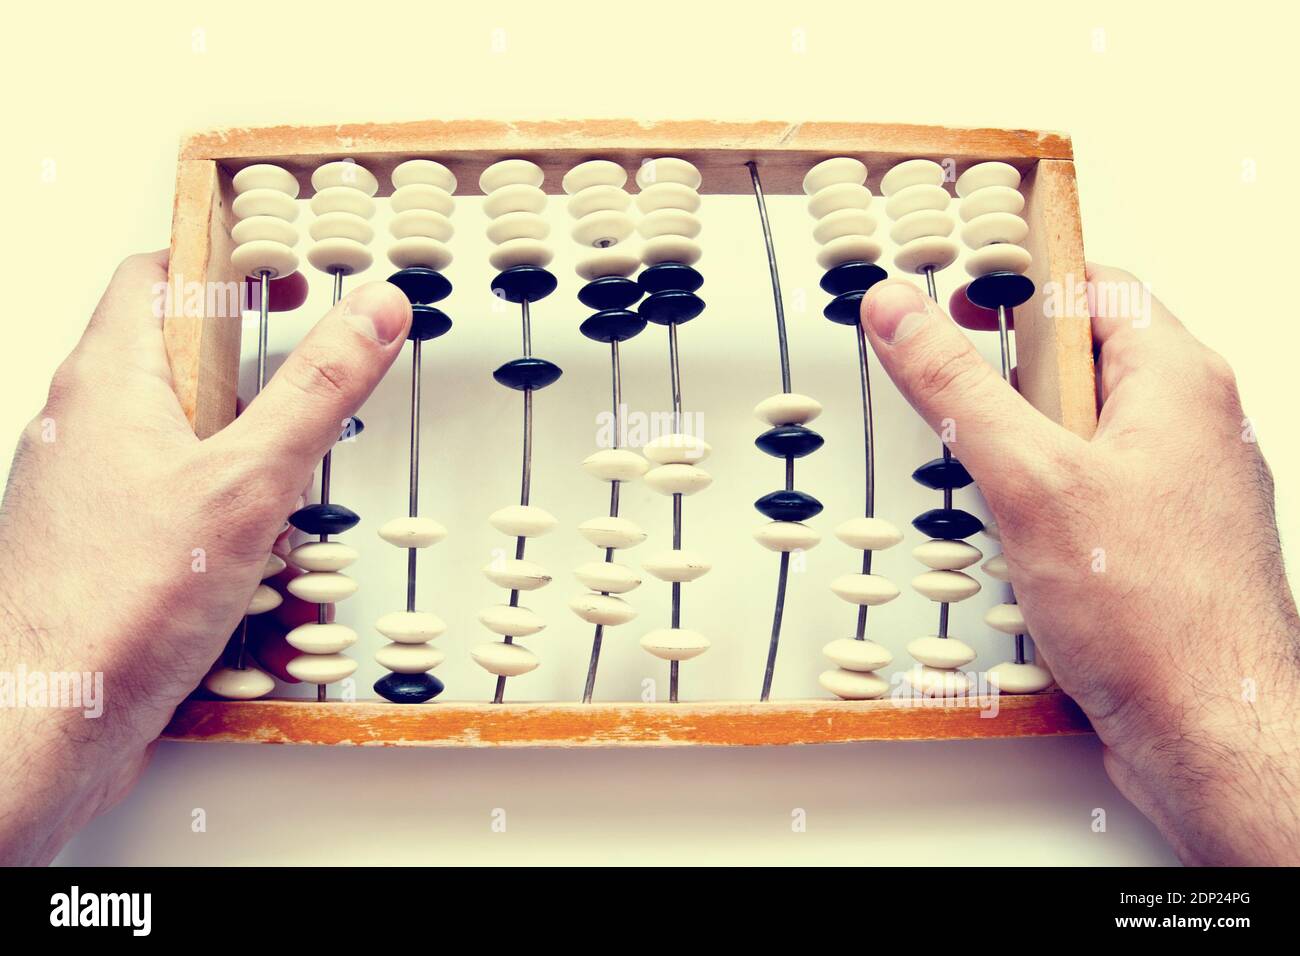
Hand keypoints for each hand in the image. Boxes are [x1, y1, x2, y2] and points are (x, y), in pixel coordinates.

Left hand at [0, 251, 410, 863]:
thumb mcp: (248, 480)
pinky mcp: (97, 545)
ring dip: (233, 435)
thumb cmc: (120, 601)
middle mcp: (82, 425)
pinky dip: (214, 494)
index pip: (155, 275)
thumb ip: (317, 390)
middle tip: (310, 371)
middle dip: (245, 359)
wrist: (45, 720)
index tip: (288, 276)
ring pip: (169, 429)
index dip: (224, 260)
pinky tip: (253, 539)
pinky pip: (162, 491)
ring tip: (292, 463)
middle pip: (168, 354)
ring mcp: (84, 488)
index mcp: (106, 381)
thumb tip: (374, 311)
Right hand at [861, 265, 1299, 864]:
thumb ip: (955, 387)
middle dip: (1012, 381)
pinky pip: (1093, 493)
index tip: (956, 304)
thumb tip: (898, 312)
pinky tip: (1018, 544)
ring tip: (988, 488)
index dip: (1020, 285)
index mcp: (1178, 381)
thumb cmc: (1155, 613)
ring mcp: (1181, 487)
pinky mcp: (1165, 544)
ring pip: (1084, 435)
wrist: (1212, 735)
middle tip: (959, 407)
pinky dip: (1046, 503)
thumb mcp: (1029, 478)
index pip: (1096, 287)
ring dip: (1024, 451)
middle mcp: (1191, 425)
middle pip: (1084, 362)